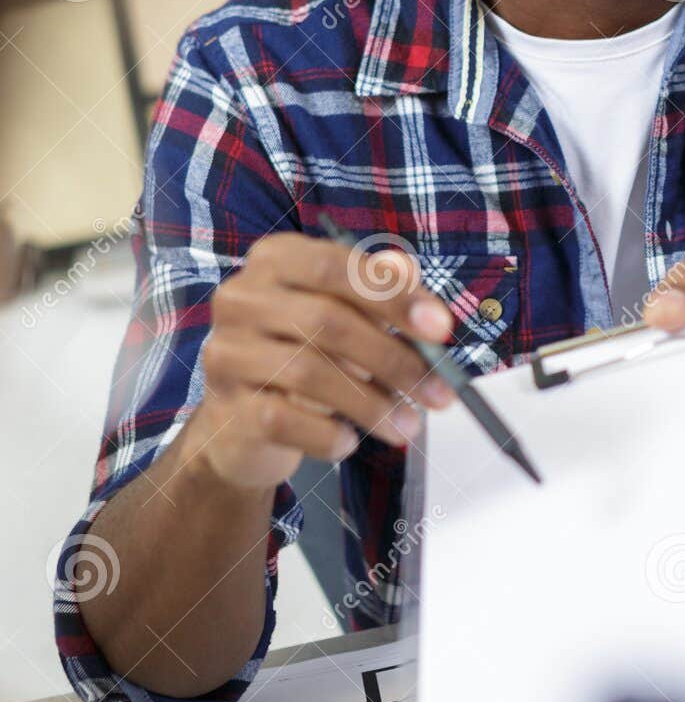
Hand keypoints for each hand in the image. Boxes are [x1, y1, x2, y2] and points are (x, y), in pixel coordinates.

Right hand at [182, 233, 454, 489]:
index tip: (440, 329)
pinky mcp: (227, 408)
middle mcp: (241, 299)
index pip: (334, 265)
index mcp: (274, 260)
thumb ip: (377, 289)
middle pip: (327, 321)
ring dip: (372, 404)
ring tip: (407, 425)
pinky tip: (350, 441)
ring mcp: (227, 353)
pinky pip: (285, 420)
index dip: (392, 295)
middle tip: (438, 392)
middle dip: (393, 359)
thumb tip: (407, 272)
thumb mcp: (345, 314)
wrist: (244, 423)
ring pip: (310, 373)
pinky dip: (328, 435)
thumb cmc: (305, 354)